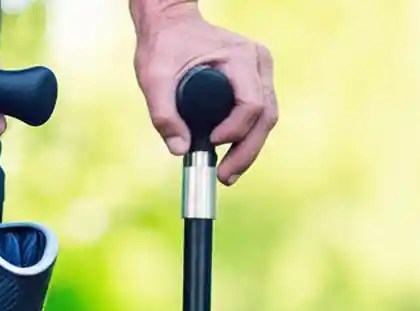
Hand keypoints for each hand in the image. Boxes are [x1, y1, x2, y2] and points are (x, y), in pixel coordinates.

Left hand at [135, 3, 277, 184]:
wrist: (171, 24)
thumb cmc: (163, 45)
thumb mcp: (153, 75)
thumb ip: (162, 113)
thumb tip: (180, 149)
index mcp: (240, 56)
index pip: (251, 103)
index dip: (235, 129)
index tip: (211, 143)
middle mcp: (258, 62)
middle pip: (265, 117)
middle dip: (246, 151)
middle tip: (225, 177)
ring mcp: (262, 72)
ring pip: (266, 120)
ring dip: (249, 149)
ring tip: (228, 173)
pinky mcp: (257, 82)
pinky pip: (259, 116)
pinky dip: (246, 138)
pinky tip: (232, 157)